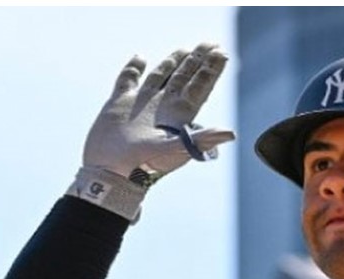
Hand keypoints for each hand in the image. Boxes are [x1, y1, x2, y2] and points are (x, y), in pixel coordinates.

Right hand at [82, 42, 234, 185]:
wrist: (112, 170)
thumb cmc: (146, 164)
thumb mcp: (177, 149)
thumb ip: (203, 139)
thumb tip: (231, 134)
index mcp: (179, 113)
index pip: (200, 85)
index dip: (212, 69)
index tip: (222, 52)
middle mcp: (163, 105)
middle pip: (185, 77)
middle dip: (198, 61)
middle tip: (209, 44)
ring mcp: (142, 103)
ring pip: (161, 76)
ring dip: (172, 63)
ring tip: (184, 49)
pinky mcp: (121, 103)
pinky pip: (129, 80)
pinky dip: (134, 68)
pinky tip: (140, 58)